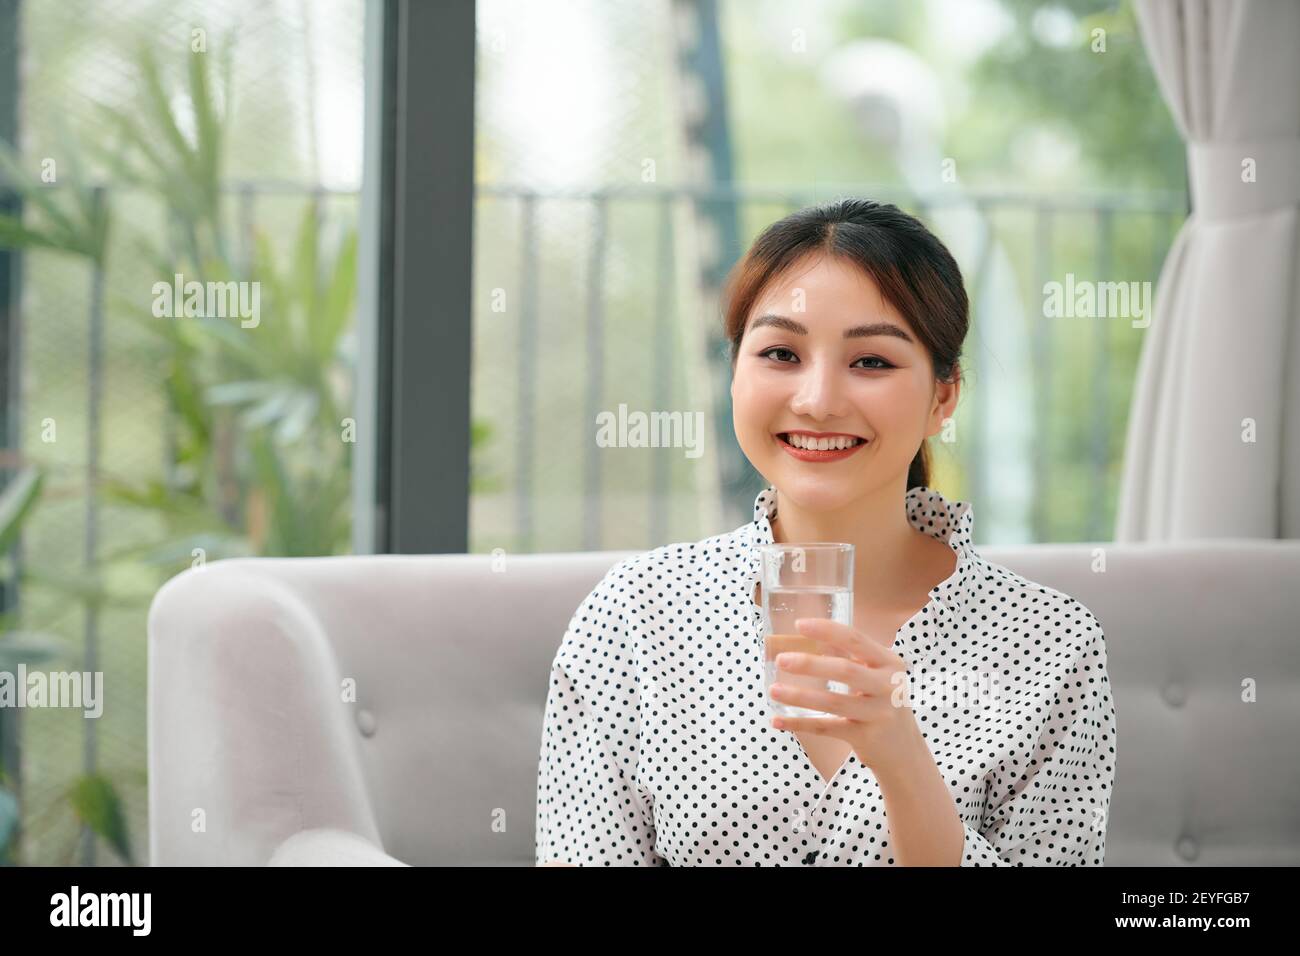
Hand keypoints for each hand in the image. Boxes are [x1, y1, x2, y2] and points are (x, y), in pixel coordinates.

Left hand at [768, 617, 925, 774]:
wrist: (905, 752)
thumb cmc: (884, 704)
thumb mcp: (876, 676)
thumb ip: (850, 657)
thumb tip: (817, 637)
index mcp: (890, 664)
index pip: (856, 640)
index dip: (827, 630)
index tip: (799, 624)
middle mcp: (888, 687)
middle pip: (845, 670)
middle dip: (810, 664)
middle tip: (781, 659)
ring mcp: (878, 714)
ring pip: (833, 702)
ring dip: (799, 696)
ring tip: (774, 690)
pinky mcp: (865, 737)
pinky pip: (826, 728)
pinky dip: (800, 724)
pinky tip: (778, 721)